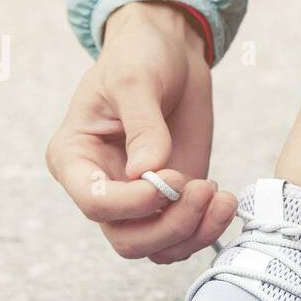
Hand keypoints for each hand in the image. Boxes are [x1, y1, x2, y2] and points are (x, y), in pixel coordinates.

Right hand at [46, 0, 235, 261]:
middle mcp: (102, 188)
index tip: (172, 178)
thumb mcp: (136, 79)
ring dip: (193, 232)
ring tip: (219, 197)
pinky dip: (207, 230)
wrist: (170, 53)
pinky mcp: (171, 201)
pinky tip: (225, 202)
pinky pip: (184, 237)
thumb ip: (143, 127)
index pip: (95, 203)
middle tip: (202, 189)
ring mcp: (138, 200)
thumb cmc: (140, 57)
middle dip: (169, 226)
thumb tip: (149, 172)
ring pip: (157, 247)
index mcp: (75, 159)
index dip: (135, 203)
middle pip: (127, 239)